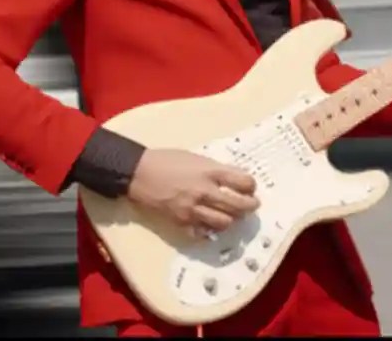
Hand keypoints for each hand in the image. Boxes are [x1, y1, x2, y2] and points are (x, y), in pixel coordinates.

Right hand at [126, 148, 258, 236]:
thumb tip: (235, 179)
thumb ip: (215, 169)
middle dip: (250, 206)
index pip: (242, 182)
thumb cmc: (168, 161)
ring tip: (231, 215)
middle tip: (252, 205)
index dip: (250, 186)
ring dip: (231, 219)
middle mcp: (204, 191)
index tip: (250, 187)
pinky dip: (210, 230)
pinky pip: (203, 233)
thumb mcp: (196, 158)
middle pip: (238, 205)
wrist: (139, 174)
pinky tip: (210, 224)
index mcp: (209, 171)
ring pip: (224, 222)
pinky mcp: (181, 222)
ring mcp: (193, 209)